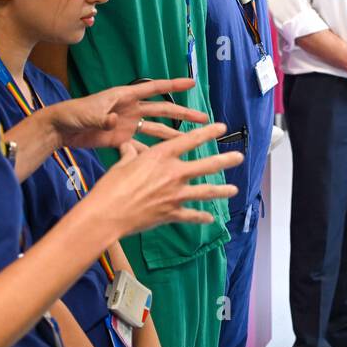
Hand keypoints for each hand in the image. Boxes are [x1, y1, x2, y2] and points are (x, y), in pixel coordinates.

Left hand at [48, 78, 209, 148]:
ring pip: (156, 129)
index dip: (173, 86)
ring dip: (173, 134)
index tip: (191, 84)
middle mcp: (131, 109)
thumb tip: (115, 121)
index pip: (154, 89)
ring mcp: (128, 125)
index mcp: (125, 96)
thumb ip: (103, 117)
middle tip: (203, 119)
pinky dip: (152, 153)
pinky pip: (141, 146)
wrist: (59, 129)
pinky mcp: (122, 140)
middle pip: (163, 111)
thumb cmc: (73, 114)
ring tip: (192, 140)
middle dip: (183, 114)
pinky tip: (165, 160)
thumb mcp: (89, 113)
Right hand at [85, 121, 240, 237]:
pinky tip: (211, 219)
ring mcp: (176, 195)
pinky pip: (192, 216)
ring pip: (206, 191)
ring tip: (234, 190)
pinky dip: (202, 218)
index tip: (222, 127)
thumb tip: (128, 145)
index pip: (190, 140)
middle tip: (239, 157)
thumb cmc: (111, 186)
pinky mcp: (173, 213)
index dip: (208, 133)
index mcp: (161, 157)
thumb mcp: (121, 163)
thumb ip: (130, 153)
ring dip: (222, 190)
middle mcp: (174, 173)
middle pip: (207, 165)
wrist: (107, 214)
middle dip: (225, 160)